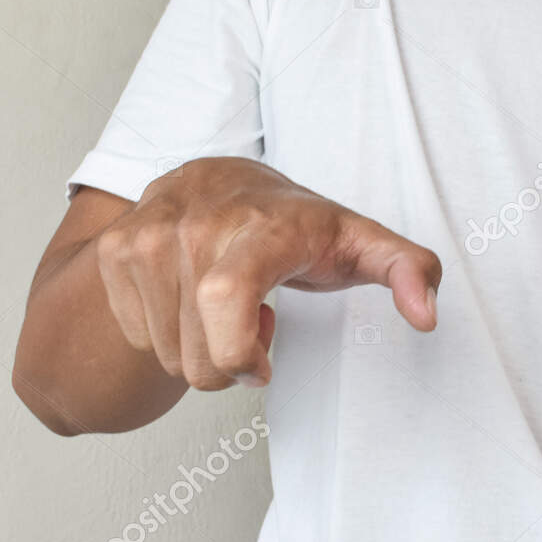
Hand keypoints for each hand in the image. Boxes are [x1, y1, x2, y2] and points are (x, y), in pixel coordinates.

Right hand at [94, 157, 440, 389]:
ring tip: (223, 303)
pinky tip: (189, 297)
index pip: (223, 301)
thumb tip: (427, 314)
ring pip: (165, 354)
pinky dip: (164, 333)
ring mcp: (147, 235)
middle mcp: (195, 224)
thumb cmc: (299, 222)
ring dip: (197, 349)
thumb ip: (408, 271)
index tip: (263, 363)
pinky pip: (135, 334)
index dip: (238, 354)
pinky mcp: (114, 249)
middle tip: (253, 327)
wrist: (227, 175)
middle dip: (228, 366)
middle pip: (196, 355)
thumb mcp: (362, 243)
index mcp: (259, 227)